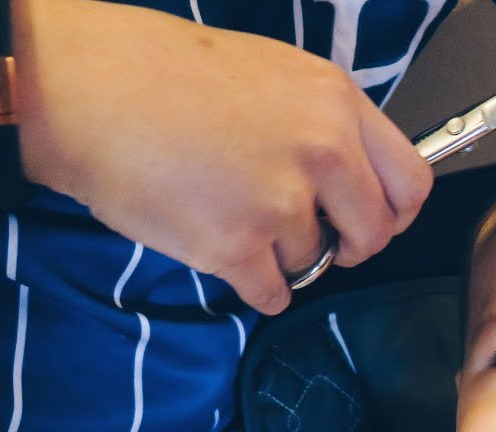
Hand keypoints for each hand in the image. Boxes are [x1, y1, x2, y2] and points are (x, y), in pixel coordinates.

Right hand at [13, 0, 431, 313]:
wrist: (84, 88)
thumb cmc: (166, 75)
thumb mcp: (275, 74)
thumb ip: (326, 124)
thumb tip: (355, 178)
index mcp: (337, 104)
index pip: (411, 181)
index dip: (394, 212)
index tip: (371, 220)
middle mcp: (323, 152)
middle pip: (376, 234)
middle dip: (348, 247)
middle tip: (313, 240)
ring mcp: (280, 201)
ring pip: (314, 261)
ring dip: (281, 256)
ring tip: (232, 215)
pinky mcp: (235, 245)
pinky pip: (273, 294)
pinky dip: (256, 288)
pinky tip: (226, 254)